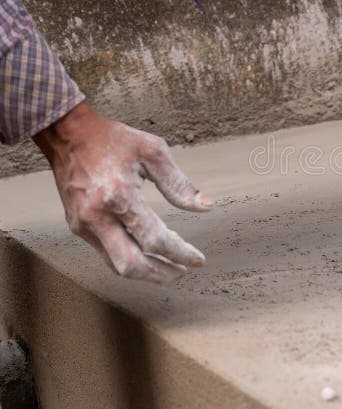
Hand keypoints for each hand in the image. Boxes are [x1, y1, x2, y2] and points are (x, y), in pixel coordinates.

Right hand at [33, 103, 212, 283]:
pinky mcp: (77, 226)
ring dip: (145, 272)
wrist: (67, 134)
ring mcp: (83, 224)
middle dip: (161, 274)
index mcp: (119, 196)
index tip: (197, 260)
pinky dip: (129, 259)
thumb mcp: (153, 152)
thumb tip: (206, 206)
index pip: (154, 239)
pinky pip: (105, 253)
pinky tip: (147, 254)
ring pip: (116, 265)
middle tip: (183, 271)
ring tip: (169, 268)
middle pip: (131, 265)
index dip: (179, 253)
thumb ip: (179, 184)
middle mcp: (97, 216)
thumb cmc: (112, 140)